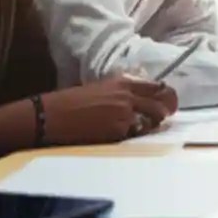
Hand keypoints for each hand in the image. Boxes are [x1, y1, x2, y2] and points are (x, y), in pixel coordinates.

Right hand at [39, 76, 177, 144]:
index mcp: (122, 82)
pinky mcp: (118, 130)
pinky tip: (126, 135)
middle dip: (166, 111)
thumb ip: (121, 92)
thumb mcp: (99, 88)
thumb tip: (138, 98)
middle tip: (166, 117)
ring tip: (147, 127)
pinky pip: (136, 133)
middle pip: (160, 103)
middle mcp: (126, 96)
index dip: (165, 95)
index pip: (156, 86)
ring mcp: (124, 113)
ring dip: (152, 125)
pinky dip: (135, 135)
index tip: (168, 100)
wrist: (50, 116)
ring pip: (152, 120)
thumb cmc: (70, 102)